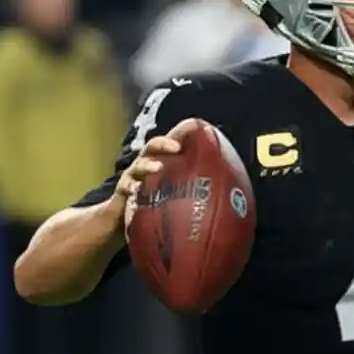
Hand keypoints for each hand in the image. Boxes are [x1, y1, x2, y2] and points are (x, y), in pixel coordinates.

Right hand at [119, 118, 203, 234]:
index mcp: (162, 163)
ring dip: (148, 165)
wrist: (122, 222)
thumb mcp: (176, 196)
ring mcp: (132, 178)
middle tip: (177, 148)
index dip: (182, 135)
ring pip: (139, 166)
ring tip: (157, 167)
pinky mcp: (122, 193)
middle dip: (164, 145)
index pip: (172, 144)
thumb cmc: (155, 206)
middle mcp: (147, 166)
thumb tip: (231, 198)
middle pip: (153, 148)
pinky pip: (125, 188)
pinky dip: (131, 188)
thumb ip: (196, 192)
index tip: (196, 131)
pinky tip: (136, 190)